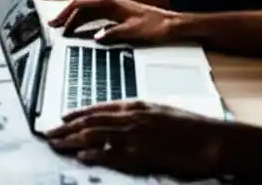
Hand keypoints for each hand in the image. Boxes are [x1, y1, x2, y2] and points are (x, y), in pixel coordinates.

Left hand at [46, 101, 232, 179]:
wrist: (213, 139)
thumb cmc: (192, 127)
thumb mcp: (162, 112)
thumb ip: (140, 115)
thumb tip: (122, 120)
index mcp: (137, 105)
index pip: (98, 108)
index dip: (77, 113)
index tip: (61, 118)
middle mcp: (132, 117)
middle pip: (90, 121)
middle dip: (66, 127)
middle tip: (48, 132)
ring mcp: (135, 135)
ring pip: (94, 135)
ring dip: (71, 139)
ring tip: (55, 143)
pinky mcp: (141, 153)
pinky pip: (111, 153)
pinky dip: (93, 154)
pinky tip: (80, 156)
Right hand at [47, 0, 178, 43]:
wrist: (169, 23)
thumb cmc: (153, 24)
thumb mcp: (132, 31)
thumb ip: (112, 33)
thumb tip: (96, 37)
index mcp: (109, 1)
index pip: (80, 4)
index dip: (66, 12)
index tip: (57, 22)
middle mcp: (108, 1)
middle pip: (80, 7)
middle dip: (65, 16)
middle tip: (54, 26)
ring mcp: (111, 7)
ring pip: (86, 12)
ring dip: (73, 20)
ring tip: (63, 29)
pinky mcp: (115, 14)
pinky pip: (94, 17)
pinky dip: (83, 22)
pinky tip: (79, 30)